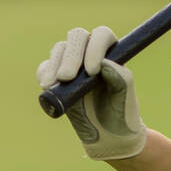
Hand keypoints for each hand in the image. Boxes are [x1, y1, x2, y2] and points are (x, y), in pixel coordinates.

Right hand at [36, 26, 147, 160]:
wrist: (107, 135)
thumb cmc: (121, 113)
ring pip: (60, 49)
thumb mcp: (126, 96)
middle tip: (67, 77)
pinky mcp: (56, 77)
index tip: (93, 70)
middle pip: (77, 37)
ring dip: (55, 64)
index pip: (101, 35)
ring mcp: (72, 63)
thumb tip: (105, 62)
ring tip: (54, 84)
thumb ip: (121, 77)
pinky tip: (47, 85)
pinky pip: (45, 67)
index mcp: (111, 52)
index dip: (95, 48)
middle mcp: (90, 52)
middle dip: (71, 56)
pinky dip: (44, 73)